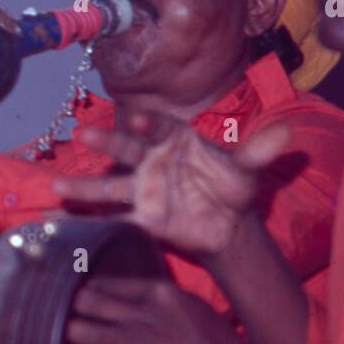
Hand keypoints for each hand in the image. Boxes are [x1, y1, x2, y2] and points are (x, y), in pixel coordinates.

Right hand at [52, 110, 290, 257]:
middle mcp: (152, 161)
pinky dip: (89, 223)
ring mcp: (144, 189)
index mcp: (176, 140)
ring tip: (57, 187)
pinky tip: (61, 225)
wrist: (227, 223)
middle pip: (127, 149)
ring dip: (85, 187)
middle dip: (106, 142)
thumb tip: (285, 133)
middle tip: (83, 133)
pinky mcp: (143, 218)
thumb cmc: (232, 187)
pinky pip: (114, 219)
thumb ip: (258, 152)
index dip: (147, 122)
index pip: (159, 126)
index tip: (136, 117)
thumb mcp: (248, 170)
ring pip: (111, 186)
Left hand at [60, 277, 284, 343]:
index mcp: (157, 293)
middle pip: (88, 303)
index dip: (81, 283)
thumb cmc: (218, 342)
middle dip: (64, 303)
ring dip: (61, 332)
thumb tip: (130, 297)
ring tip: (38, 331)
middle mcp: (141, 315)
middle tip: (40, 303)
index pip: (107, 282)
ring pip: (84, 333)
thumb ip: (158, 300)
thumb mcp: (190, 306)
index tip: (62, 284)